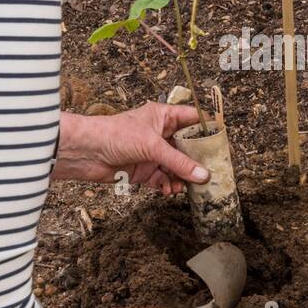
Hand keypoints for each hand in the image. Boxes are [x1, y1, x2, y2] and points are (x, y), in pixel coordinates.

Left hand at [53, 102, 208, 193]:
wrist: (85, 152)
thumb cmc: (115, 134)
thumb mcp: (152, 146)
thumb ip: (178, 161)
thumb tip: (202, 175)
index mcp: (163, 116)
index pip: (191, 118)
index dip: (207, 128)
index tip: (222, 140)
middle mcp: (159, 134)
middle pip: (186, 146)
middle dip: (197, 160)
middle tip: (211, 171)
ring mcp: (150, 153)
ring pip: (175, 166)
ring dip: (181, 177)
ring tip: (187, 186)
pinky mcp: (142, 170)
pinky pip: (161, 179)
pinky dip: (167, 185)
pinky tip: (170, 190)